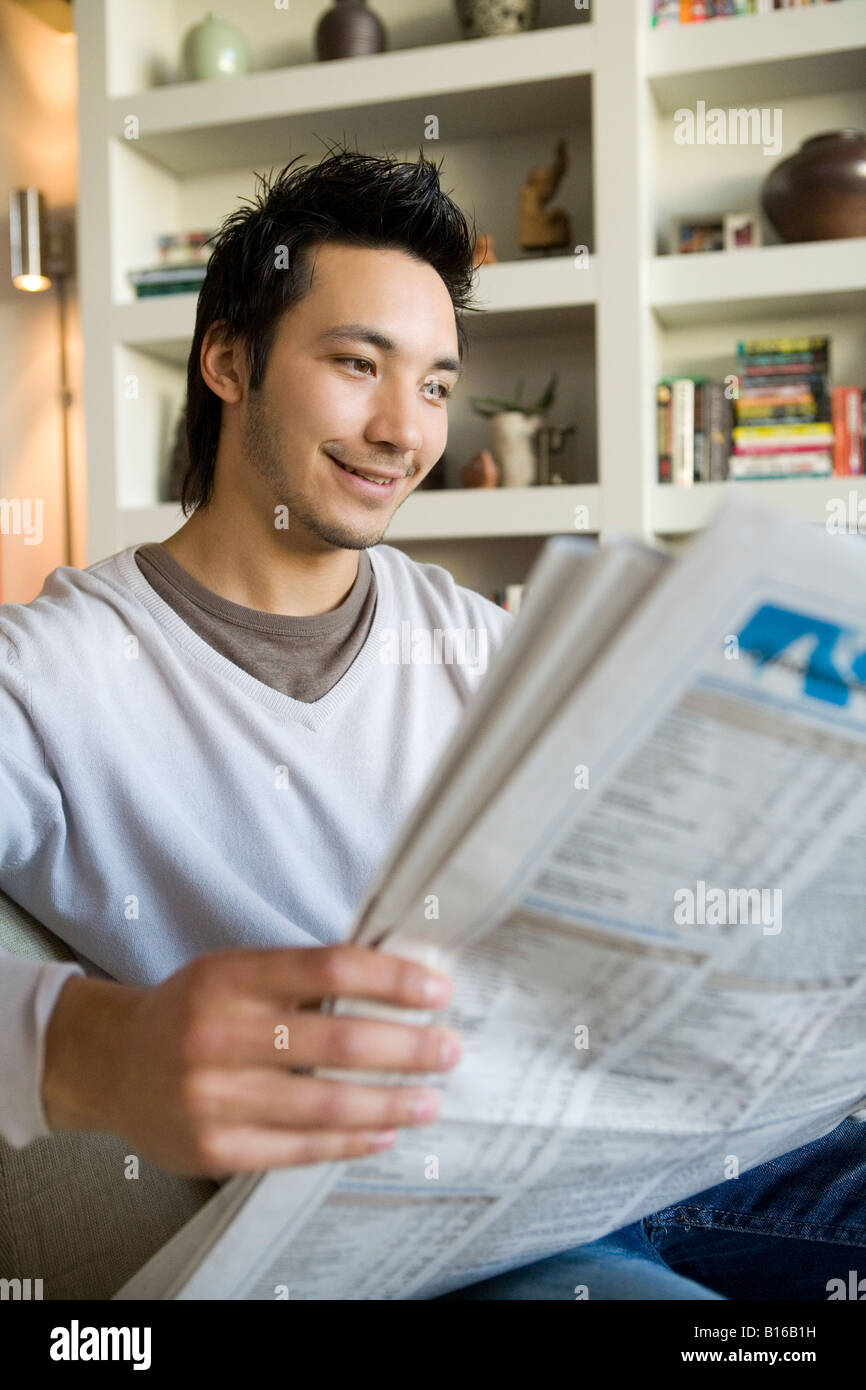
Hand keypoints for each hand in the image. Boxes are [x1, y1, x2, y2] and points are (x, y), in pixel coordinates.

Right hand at [42, 944, 460, 1177]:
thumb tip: (398, 982)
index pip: (329, 968)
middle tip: (449, 1049)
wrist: (112, 1063)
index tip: (437, 990)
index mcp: (230, 978)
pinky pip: (299, 1147)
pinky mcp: (214, 1150)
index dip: (391, 979)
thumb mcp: (235, 972)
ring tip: (430, 1100)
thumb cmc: (193, 1010)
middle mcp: (218, 1035)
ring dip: (390, 1102)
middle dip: (407, 1047)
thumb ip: (302, 977)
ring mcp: (213, 1097)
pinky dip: (350, 1140)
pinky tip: (384, 1132)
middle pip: (336, 1040)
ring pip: (325, 1102)